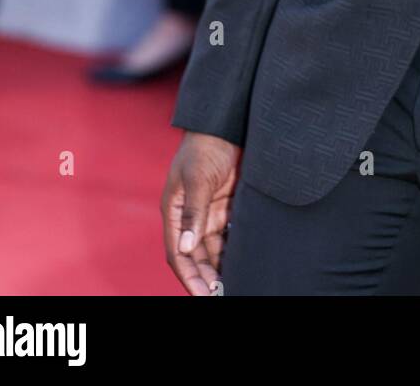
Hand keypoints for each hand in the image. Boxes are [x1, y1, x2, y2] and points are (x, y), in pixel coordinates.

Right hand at [161, 132, 241, 295]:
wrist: (227, 123)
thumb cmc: (205, 147)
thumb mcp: (197, 179)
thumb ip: (193, 214)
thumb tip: (186, 247)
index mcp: (174, 211)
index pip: (177, 253)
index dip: (188, 276)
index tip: (203, 294)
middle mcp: (189, 216)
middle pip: (195, 256)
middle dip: (206, 277)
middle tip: (221, 295)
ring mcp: (208, 212)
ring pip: (212, 249)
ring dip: (220, 266)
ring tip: (235, 283)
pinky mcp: (225, 205)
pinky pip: (228, 235)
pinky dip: (233, 249)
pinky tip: (246, 261)